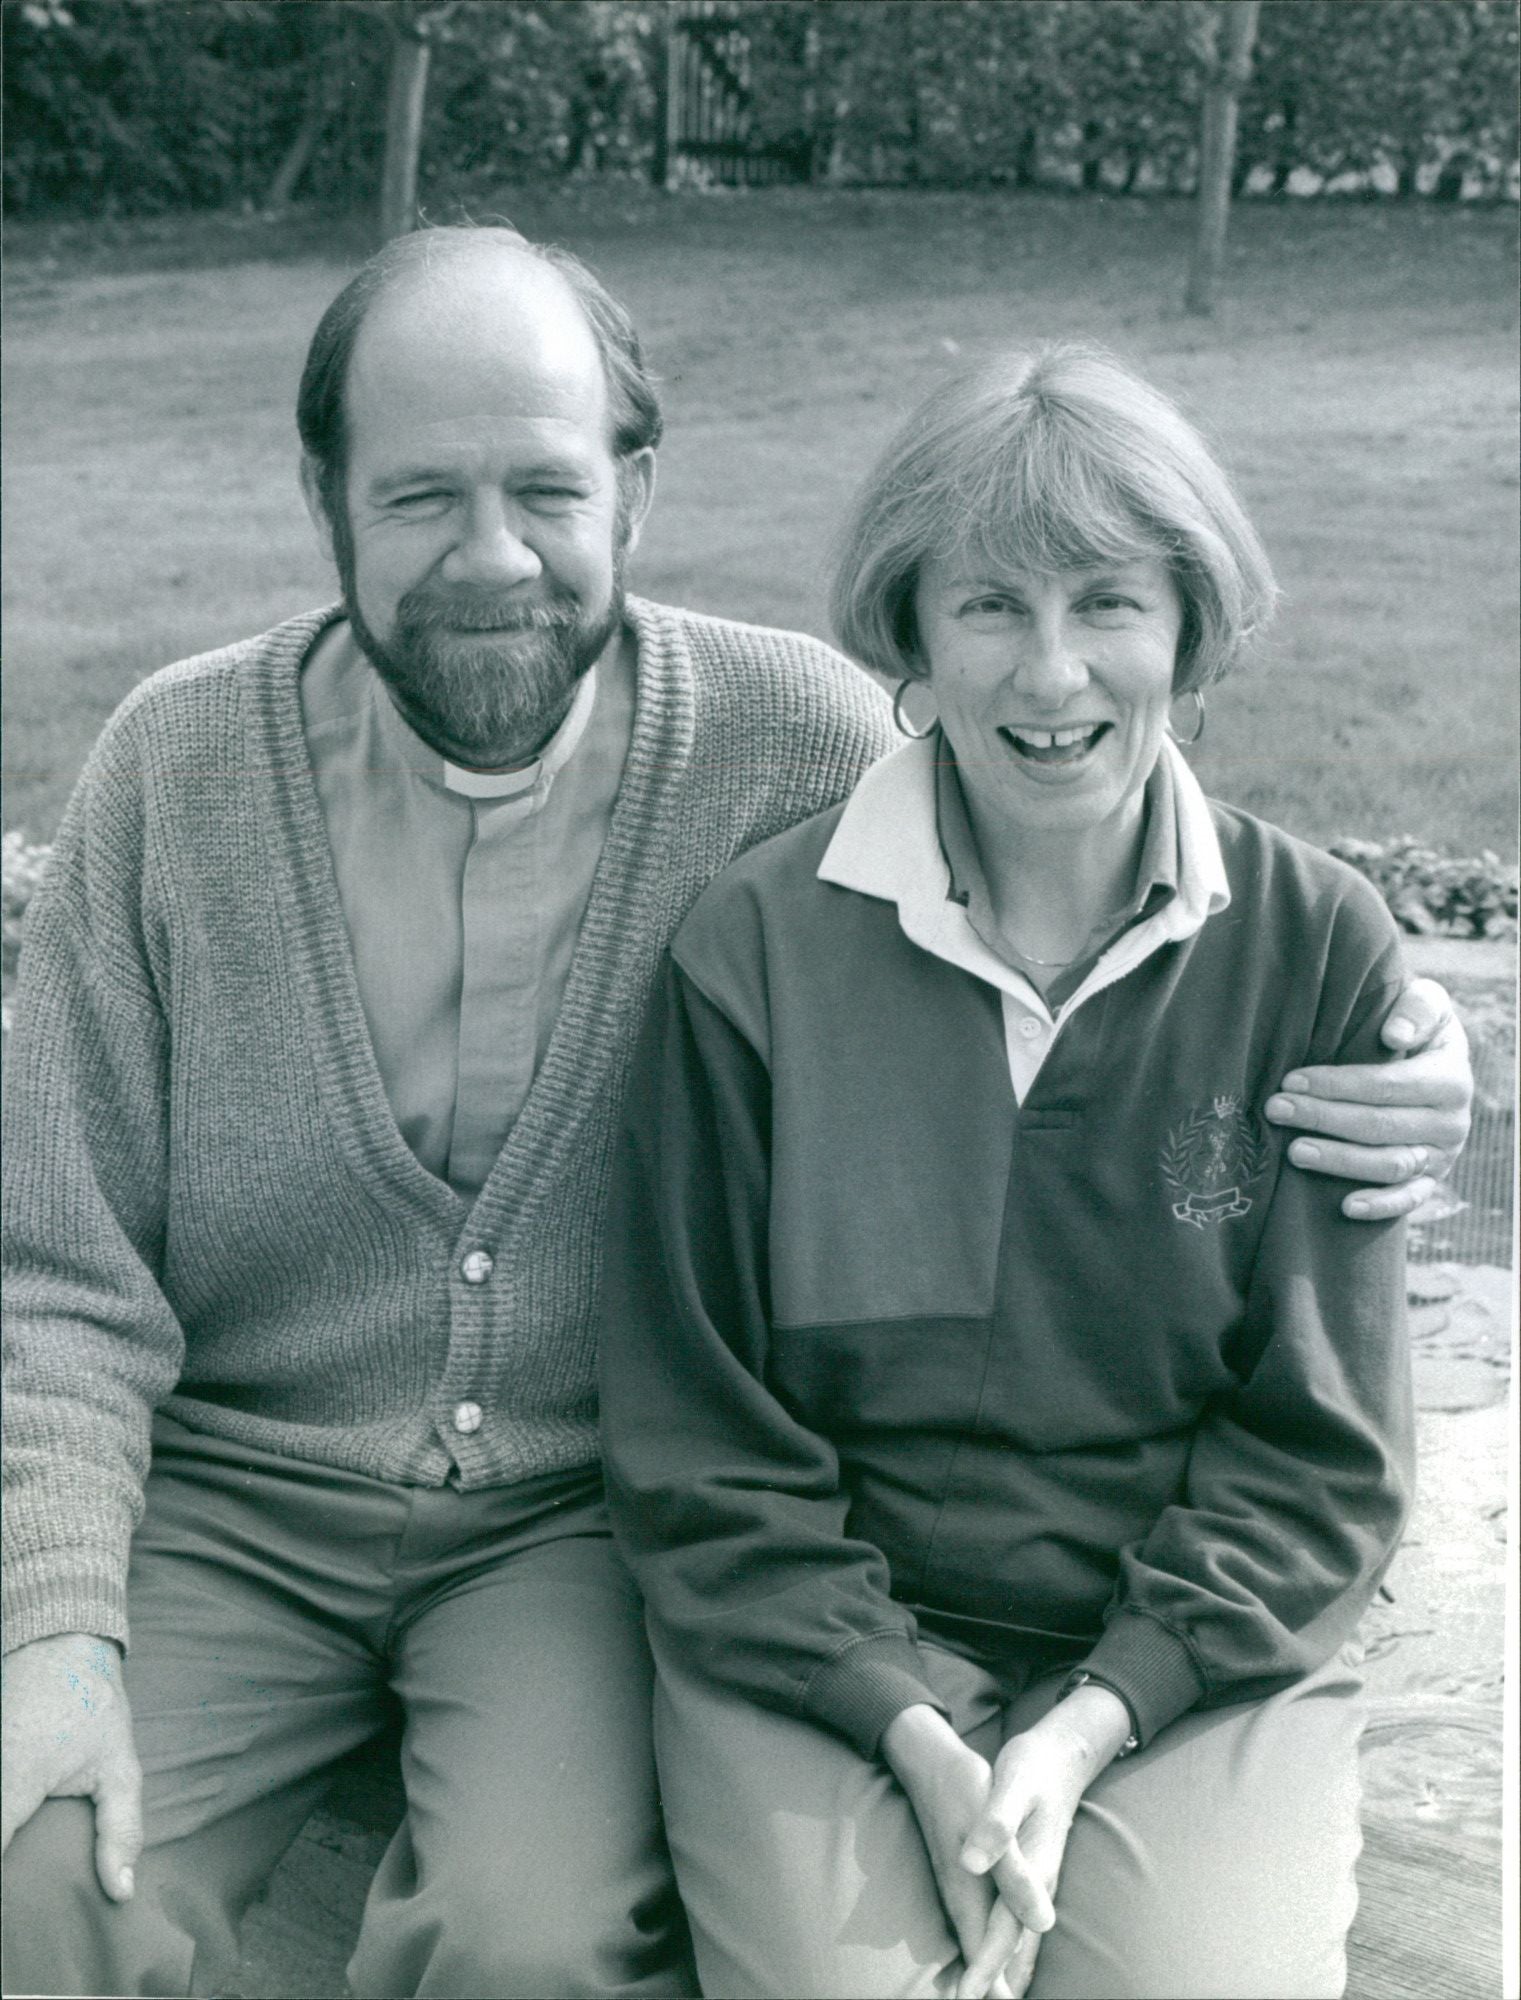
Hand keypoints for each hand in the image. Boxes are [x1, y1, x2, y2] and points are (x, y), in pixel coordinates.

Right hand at [1, 1632, 141, 1899]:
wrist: (61, 1642)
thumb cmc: (94, 1703)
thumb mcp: (120, 1765)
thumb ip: (121, 1830)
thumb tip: (121, 1892)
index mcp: (16, 1776)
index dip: (1, 1892)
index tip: (11, 1926)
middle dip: (1, 1866)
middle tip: (16, 1897)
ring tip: (15, 1862)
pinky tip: (9, 1830)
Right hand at [881, 1704, 999, 1971]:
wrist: (931, 1761)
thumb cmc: (964, 1788)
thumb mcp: (996, 1821)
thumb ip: (1015, 1875)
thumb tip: (1042, 1922)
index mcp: (971, 1897)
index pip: (986, 1961)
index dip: (994, 1992)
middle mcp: (963, 1902)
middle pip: (982, 1962)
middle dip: (996, 1990)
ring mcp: (961, 1893)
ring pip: (980, 1948)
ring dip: (995, 1976)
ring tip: (1012, 1997)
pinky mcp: (964, 1882)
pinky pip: (980, 1929)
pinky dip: (993, 1953)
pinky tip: (1004, 1958)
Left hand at [955, 1685, 1131, 1998]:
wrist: (1064, 1754)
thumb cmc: (1034, 1766)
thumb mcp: (1012, 1783)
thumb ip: (995, 1825)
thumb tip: (972, 1863)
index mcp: (1030, 1867)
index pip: (1002, 1930)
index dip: (984, 1966)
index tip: (966, 1997)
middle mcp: (1039, 1883)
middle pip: (1016, 1947)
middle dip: (998, 1984)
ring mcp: (1039, 1882)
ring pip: (1024, 1941)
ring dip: (1007, 1974)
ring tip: (992, 1999)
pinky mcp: (1035, 1875)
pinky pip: (1024, 1927)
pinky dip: (1015, 1954)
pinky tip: (1009, 1965)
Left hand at [1265, 976, 1472, 1219]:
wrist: (1435, 1062)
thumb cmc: (1416, 1028)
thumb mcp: (1428, 1003)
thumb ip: (1418, 1007)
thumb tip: (1395, 1033)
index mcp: (1450, 1077)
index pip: (1388, 1085)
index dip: (1337, 1085)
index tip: (1291, 1080)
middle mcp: (1452, 1121)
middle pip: (1380, 1126)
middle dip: (1324, 1118)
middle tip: (1277, 1110)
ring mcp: (1442, 1155)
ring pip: (1389, 1165)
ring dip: (1340, 1161)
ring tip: (1294, 1152)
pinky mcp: (1431, 1180)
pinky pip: (1409, 1200)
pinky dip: (1381, 1206)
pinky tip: (1345, 1206)